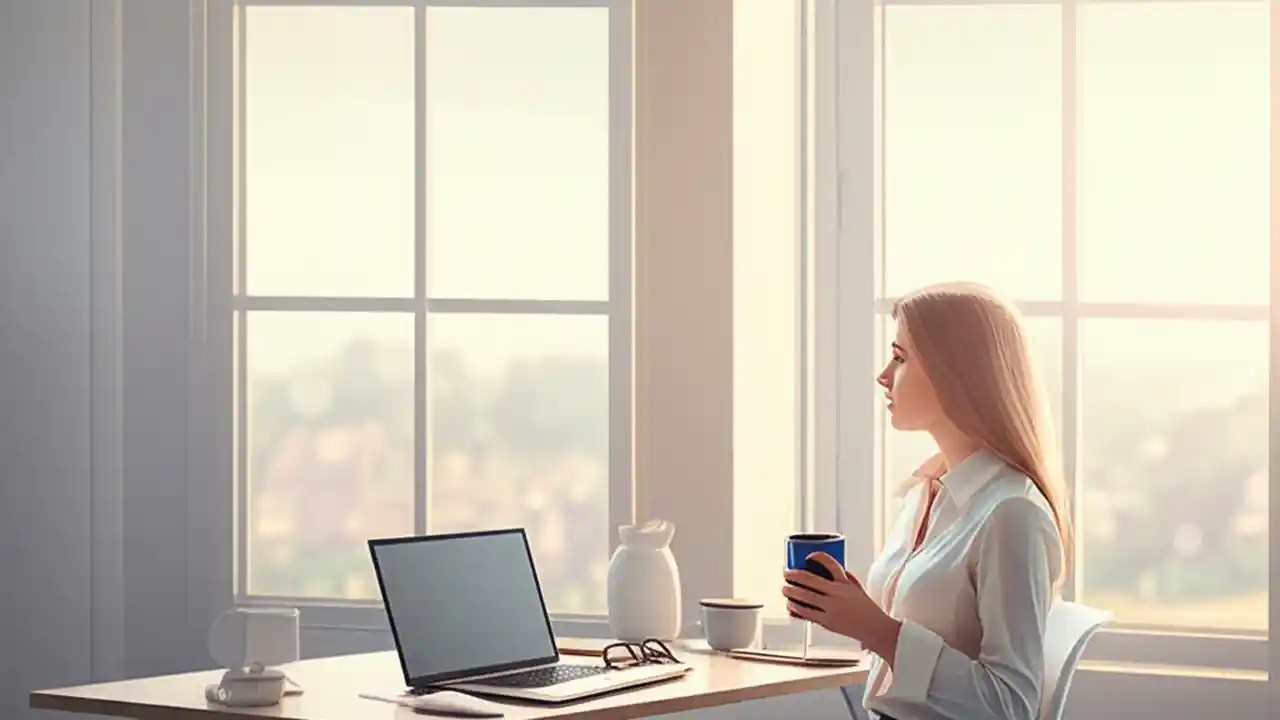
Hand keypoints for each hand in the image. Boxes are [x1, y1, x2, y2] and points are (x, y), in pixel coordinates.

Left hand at [781, 553, 901, 661]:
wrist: (874, 628)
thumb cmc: (864, 606)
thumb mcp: (856, 587)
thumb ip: (842, 577)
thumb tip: (824, 567)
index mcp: (845, 584)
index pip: (831, 564)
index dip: (818, 557)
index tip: (809, 556)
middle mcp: (837, 595)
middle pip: (810, 581)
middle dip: (793, 576)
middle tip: (785, 572)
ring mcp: (831, 609)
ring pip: (805, 598)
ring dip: (791, 592)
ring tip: (784, 589)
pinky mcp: (827, 622)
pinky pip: (806, 614)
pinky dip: (795, 609)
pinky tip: (789, 605)